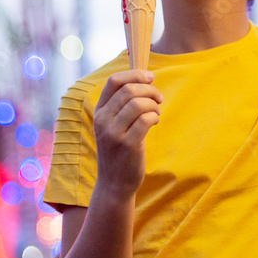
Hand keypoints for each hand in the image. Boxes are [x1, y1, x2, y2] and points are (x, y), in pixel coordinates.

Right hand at [93, 70, 162, 199]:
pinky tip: (155, 121)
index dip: (135, 74)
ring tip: (156, 112)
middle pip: (129, 90)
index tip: (150, 77)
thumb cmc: (119, 149)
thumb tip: (145, 78)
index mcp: (99, 111)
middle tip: (159, 98)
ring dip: (154, 104)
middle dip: (150, 90)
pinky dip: (155, 116)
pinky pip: (146, 119)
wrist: (114, 183)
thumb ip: (122, 104)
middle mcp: (102, 120)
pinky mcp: (127, 145)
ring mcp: (113, 133)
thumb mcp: (114, 124)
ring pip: (138, 103)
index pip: (114, 81)